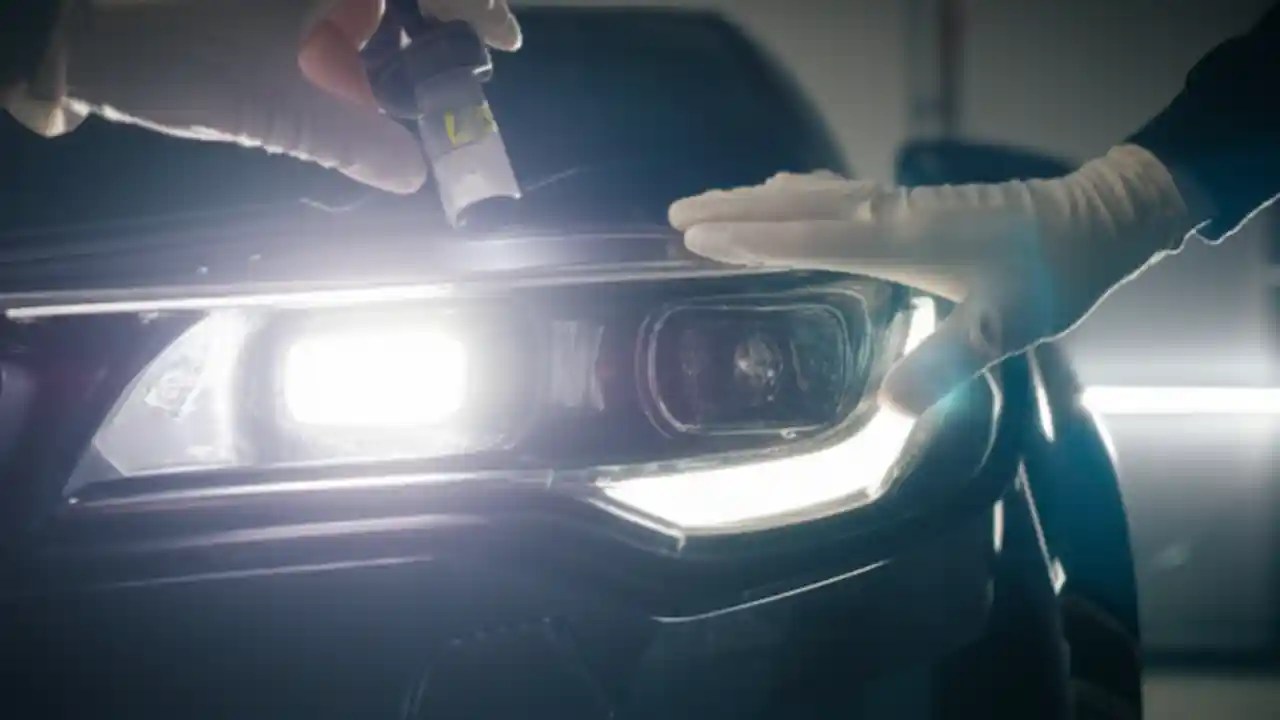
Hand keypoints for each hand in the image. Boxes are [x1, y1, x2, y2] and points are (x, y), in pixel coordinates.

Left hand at [13, 0, 520, 192]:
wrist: (66, 28)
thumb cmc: (176, 51)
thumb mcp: (273, 104)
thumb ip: (353, 139)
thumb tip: (412, 173)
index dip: (477, 4)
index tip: (501, 46)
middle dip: (434, 21)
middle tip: (452, 72)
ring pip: (361, 2)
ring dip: (387, 35)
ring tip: (401, 86)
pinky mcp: (265, 4)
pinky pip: (326, 11)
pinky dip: (345, 34)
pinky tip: (345, 73)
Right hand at [670, 145, 1192, 415]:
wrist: (1095, 220)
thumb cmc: (1048, 275)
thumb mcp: (1004, 328)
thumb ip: (947, 364)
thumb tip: (888, 408)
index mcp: (900, 240)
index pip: (808, 237)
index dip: (750, 239)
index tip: (694, 236)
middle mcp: (890, 212)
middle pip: (796, 205)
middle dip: (735, 208)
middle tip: (676, 213)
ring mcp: (900, 202)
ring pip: (813, 193)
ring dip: (760, 198)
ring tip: (713, 204)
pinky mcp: (913, 203)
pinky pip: (836, 193)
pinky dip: (799, 195)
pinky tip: (793, 195)